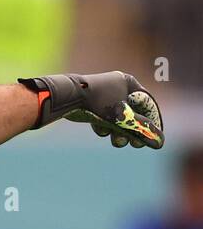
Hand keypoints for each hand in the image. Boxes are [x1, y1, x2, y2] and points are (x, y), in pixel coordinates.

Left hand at [19, 72, 163, 148]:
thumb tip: (160, 142)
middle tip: (135, 144)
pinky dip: (104, 126)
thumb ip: (142, 130)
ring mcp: (104, 94)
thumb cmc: (98, 104)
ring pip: (117, 118)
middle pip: (132, 113)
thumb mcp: (122, 118)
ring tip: (116, 140)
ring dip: (118, 131)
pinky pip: (104, 118)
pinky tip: (99, 129)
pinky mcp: (92, 103)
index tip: (155, 137)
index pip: (148, 105)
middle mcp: (118, 86)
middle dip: (133, 131)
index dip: (153, 122)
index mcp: (129, 84)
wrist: (67, 97)